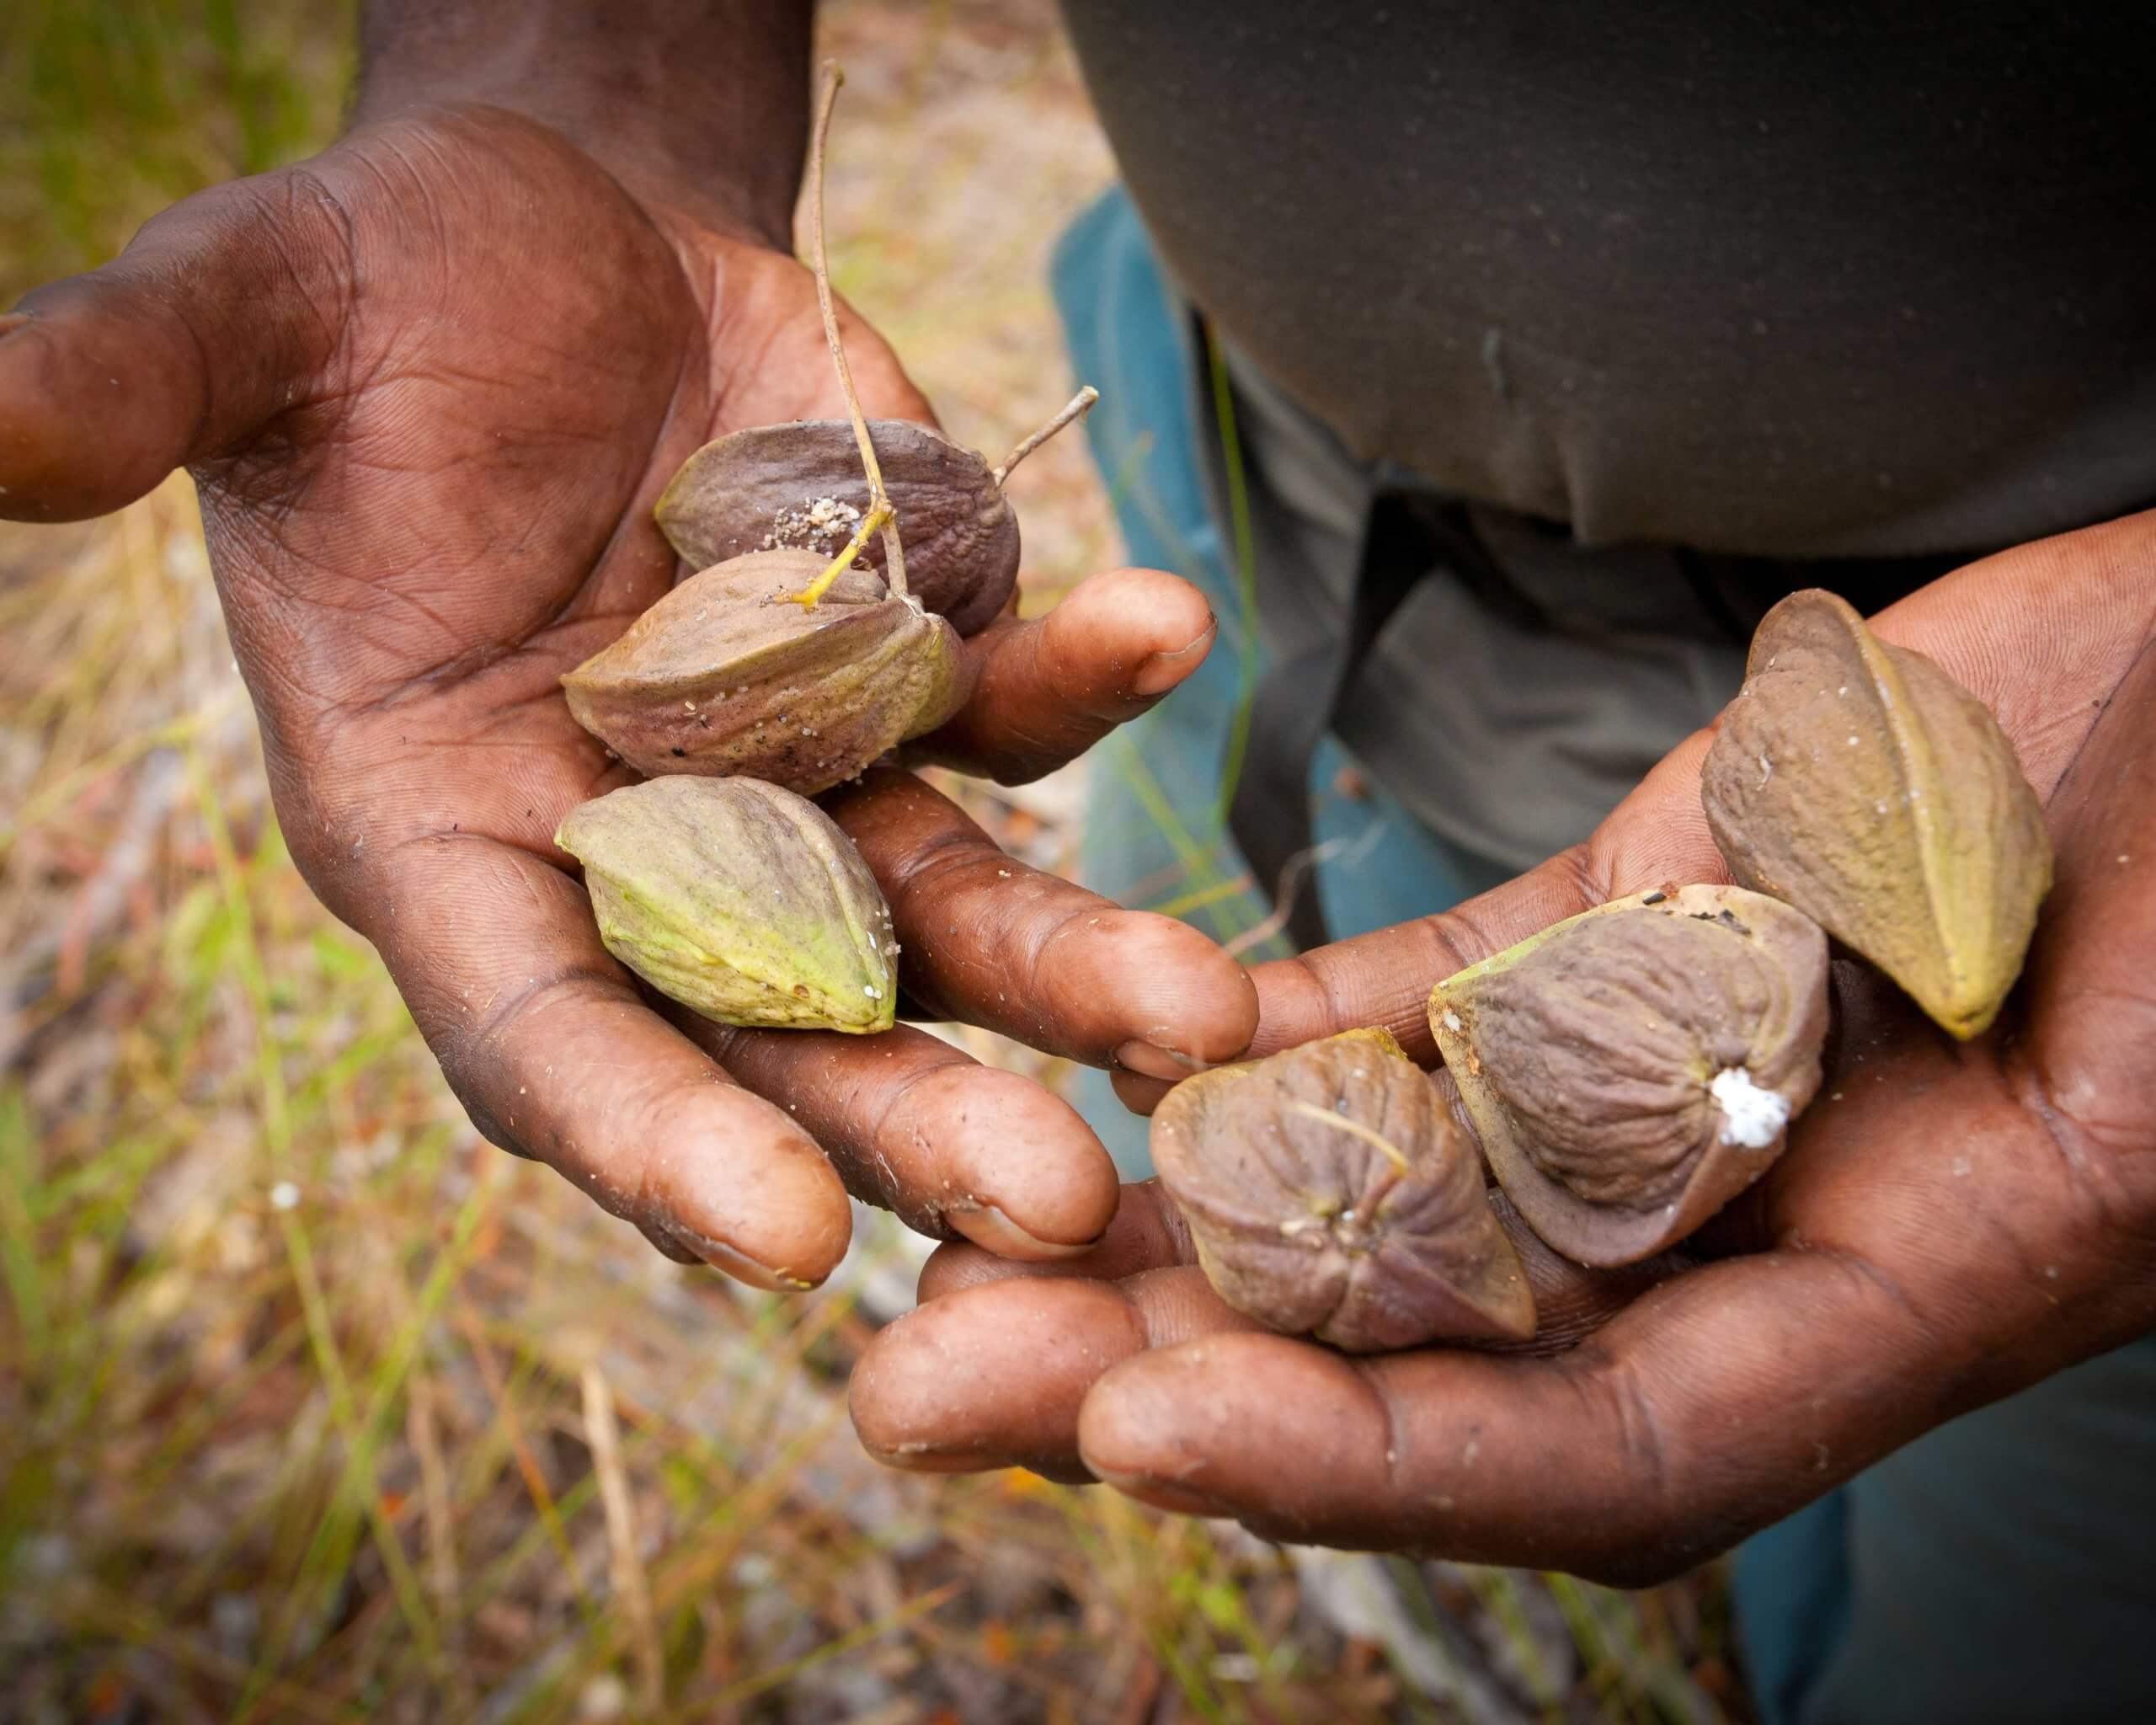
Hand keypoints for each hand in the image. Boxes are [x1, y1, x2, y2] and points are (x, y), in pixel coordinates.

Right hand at [0, 97, 1254, 1287]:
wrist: (562, 225)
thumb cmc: (378, 292)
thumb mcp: (249, 322)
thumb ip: (125, 388)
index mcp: (451, 837)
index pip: (545, 1032)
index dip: (654, 1140)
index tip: (787, 1239)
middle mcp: (637, 851)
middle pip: (786, 1027)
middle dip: (914, 1115)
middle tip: (1053, 1201)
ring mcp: (801, 778)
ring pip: (944, 917)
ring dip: (1071, 971)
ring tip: (1197, 1020)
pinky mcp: (915, 676)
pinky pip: (1012, 704)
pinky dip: (1087, 679)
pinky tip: (1165, 624)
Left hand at [851, 511, 2155, 1583]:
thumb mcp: (2082, 946)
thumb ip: (1886, 1071)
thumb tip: (1645, 1165)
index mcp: (1918, 1274)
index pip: (1609, 1439)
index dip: (1376, 1460)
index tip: (1139, 1424)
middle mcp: (1756, 1214)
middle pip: (1434, 1356)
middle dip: (1169, 1380)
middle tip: (917, 1393)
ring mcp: (1670, 1072)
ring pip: (1386, 1196)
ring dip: (1159, 1234)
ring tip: (936, 1249)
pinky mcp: (1620, 937)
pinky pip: (1415, 1014)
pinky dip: (1269, 1049)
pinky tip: (1116, 1059)